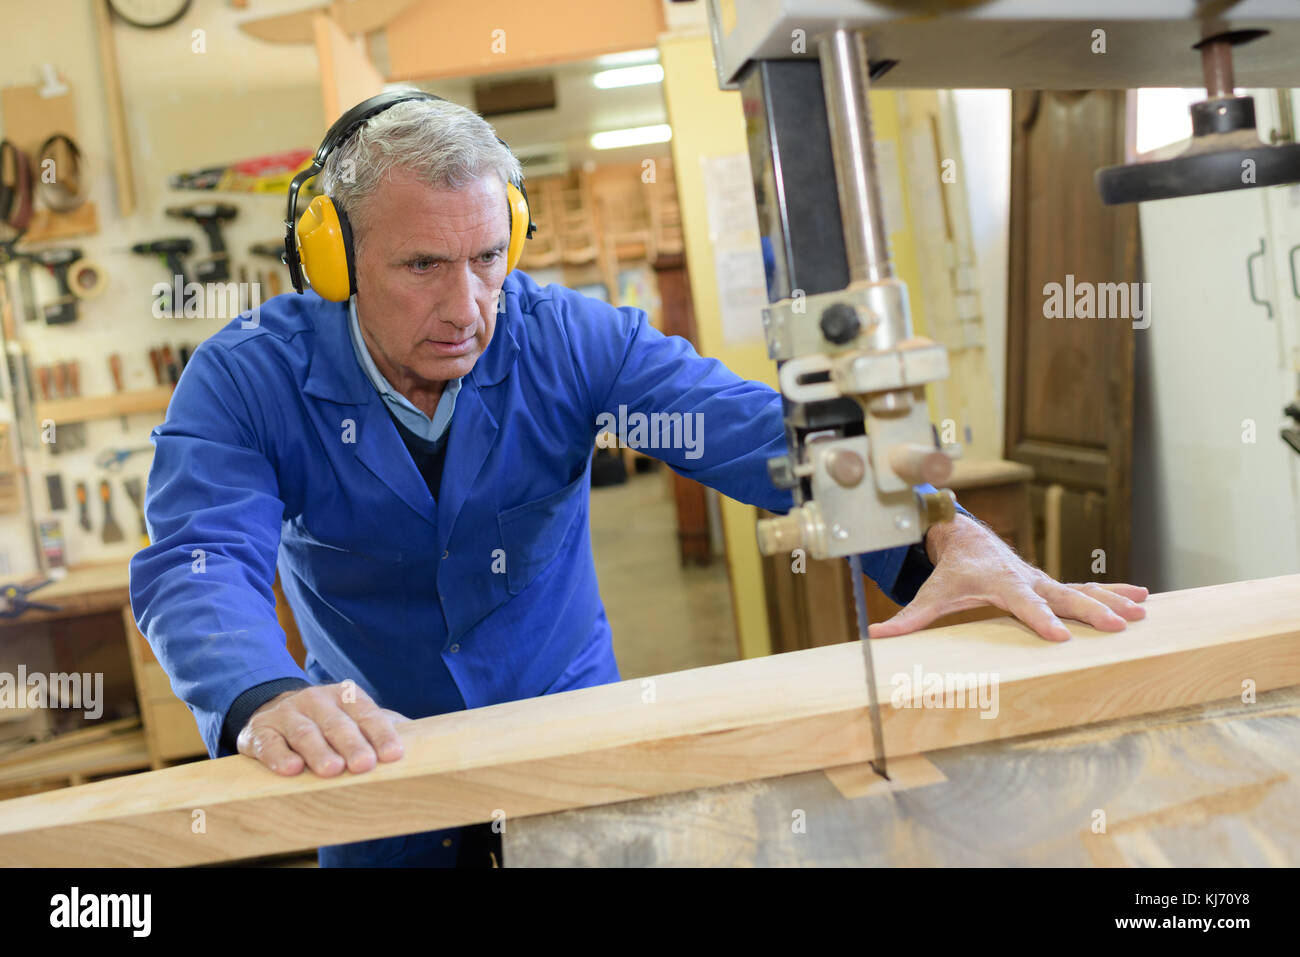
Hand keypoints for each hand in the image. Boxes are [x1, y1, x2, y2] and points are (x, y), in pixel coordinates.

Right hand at [236, 681, 408, 776]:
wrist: (273, 710)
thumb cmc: (328, 722)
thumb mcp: (355, 718)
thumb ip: (383, 727)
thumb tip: (423, 743)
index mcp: (346, 696)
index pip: (367, 714)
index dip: (381, 734)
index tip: (394, 755)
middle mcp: (316, 700)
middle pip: (337, 723)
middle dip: (352, 744)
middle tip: (363, 765)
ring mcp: (287, 714)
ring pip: (304, 732)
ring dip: (318, 751)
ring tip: (331, 770)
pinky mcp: (260, 731)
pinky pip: (269, 744)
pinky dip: (280, 756)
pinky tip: (291, 769)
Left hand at [868, 514, 1147, 641]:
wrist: (967, 537)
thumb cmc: (950, 569)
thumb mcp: (930, 593)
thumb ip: (908, 618)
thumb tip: (876, 635)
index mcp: (1000, 583)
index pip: (1023, 604)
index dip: (1039, 619)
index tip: (1060, 636)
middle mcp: (1028, 579)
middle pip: (1063, 596)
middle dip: (1092, 611)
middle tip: (1119, 627)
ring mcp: (1044, 580)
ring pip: (1082, 589)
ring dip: (1112, 600)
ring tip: (1143, 613)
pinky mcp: (1052, 584)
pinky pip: (1087, 588)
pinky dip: (1114, 591)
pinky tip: (1143, 600)